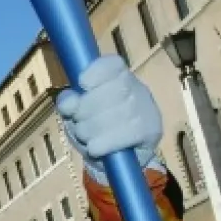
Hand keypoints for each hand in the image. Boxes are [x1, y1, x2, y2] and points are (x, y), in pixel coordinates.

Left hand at [56, 55, 162, 179]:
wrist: (118, 157)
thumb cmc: (94, 124)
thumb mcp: (76, 110)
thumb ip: (69, 102)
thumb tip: (68, 103)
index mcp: (118, 75)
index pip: (113, 64)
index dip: (96, 72)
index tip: (82, 84)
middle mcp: (137, 87)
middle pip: (113, 90)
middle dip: (87, 109)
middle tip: (78, 121)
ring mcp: (147, 109)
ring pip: (119, 113)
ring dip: (92, 129)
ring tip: (85, 136)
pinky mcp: (152, 131)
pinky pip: (126, 134)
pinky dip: (104, 143)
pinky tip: (95, 148)